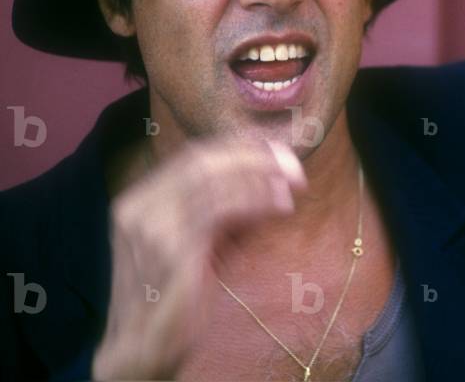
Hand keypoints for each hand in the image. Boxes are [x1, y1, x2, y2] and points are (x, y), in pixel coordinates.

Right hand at [91, 139, 306, 379]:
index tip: (279, 151)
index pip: (193, 156)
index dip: (240, 148)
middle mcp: (137, 208)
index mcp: (139, 201)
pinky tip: (280, 205)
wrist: (143, 350)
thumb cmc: (178, 297)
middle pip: (201, 161)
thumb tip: (272, 178)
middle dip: (253, 157)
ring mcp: (150, 227)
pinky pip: (219, 209)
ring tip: (293, 187)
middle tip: (293, 166)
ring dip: (260, 178)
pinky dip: (255, 200)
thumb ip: (226, 209)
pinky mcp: (171, 250)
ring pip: (212, 180)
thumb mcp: (203, 242)